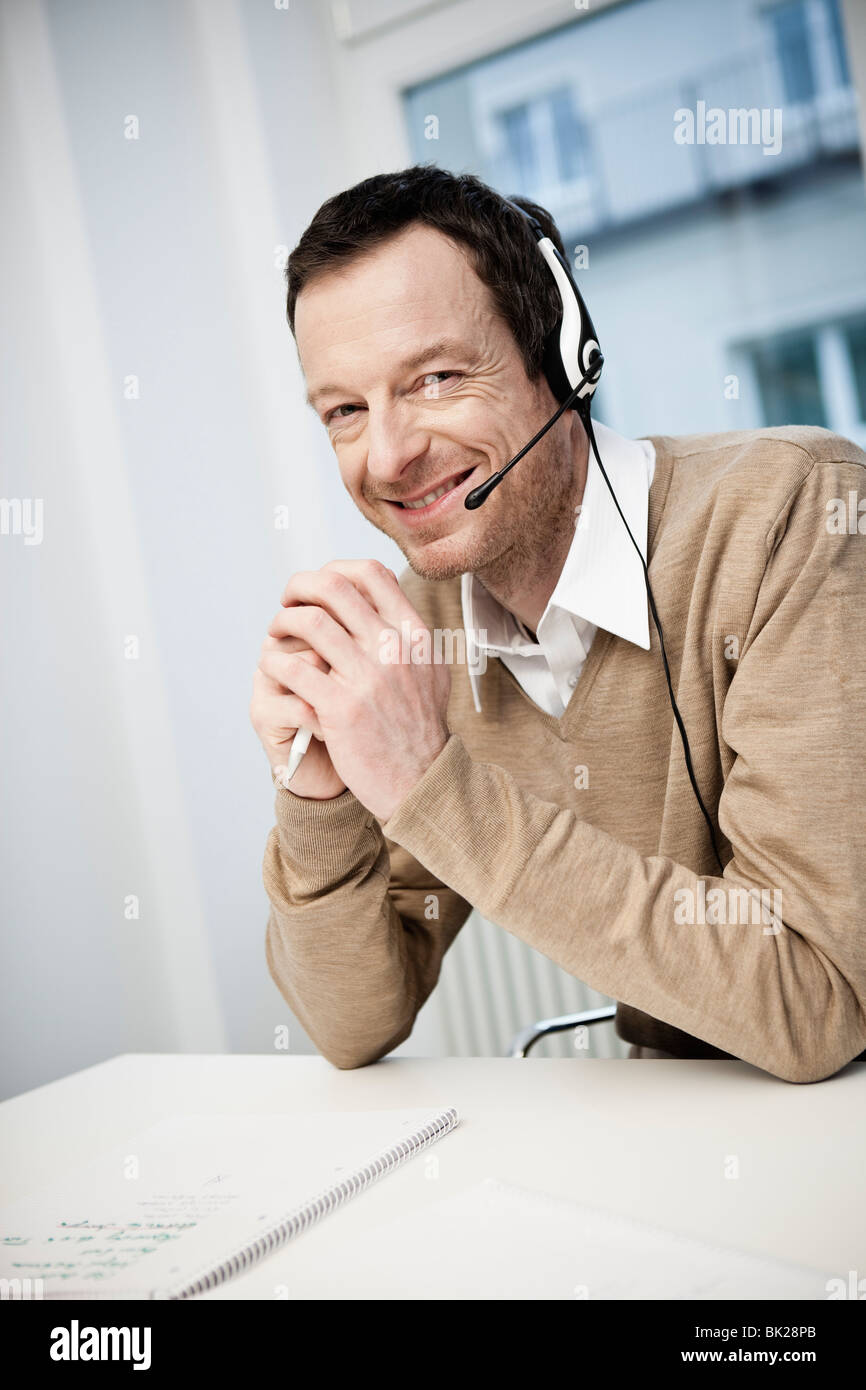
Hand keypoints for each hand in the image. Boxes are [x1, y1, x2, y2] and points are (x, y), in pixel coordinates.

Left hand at [262, 559, 450, 821]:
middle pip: (334, 587)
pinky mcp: (341, 708)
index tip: (317, 588)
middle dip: (299, 588)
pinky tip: (274, 667)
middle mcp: (393, 649)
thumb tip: (378, 601)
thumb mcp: (430, 672)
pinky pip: (293, 667)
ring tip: (276, 634)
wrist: (421, 782)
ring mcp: (368, 678)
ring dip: (283, 621)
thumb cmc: (419, 729)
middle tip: (287, 603)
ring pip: (310, 621)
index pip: (370, 574)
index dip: (334, 571)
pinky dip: (275, 660)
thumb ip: (407, 636)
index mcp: (414, 635)